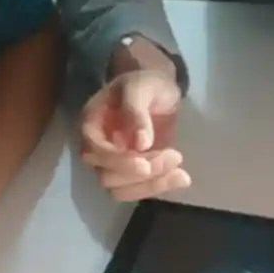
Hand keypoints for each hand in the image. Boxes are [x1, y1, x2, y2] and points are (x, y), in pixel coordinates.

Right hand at [80, 69, 190, 200]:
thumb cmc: (146, 83)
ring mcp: (114, 163)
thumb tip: (140, 144)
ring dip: (151, 185)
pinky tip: (182, 177)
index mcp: (91, 124)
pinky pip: (139, 189)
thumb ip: (137, 110)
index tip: (145, 164)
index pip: (93, 151)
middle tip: (174, 156)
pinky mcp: (132, 172)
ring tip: (181, 172)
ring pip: (121, 190)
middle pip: (106, 176)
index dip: (117, 161)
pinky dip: (160, 186)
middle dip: (140, 173)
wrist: (160, 90)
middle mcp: (98, 148)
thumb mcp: (141, 87)